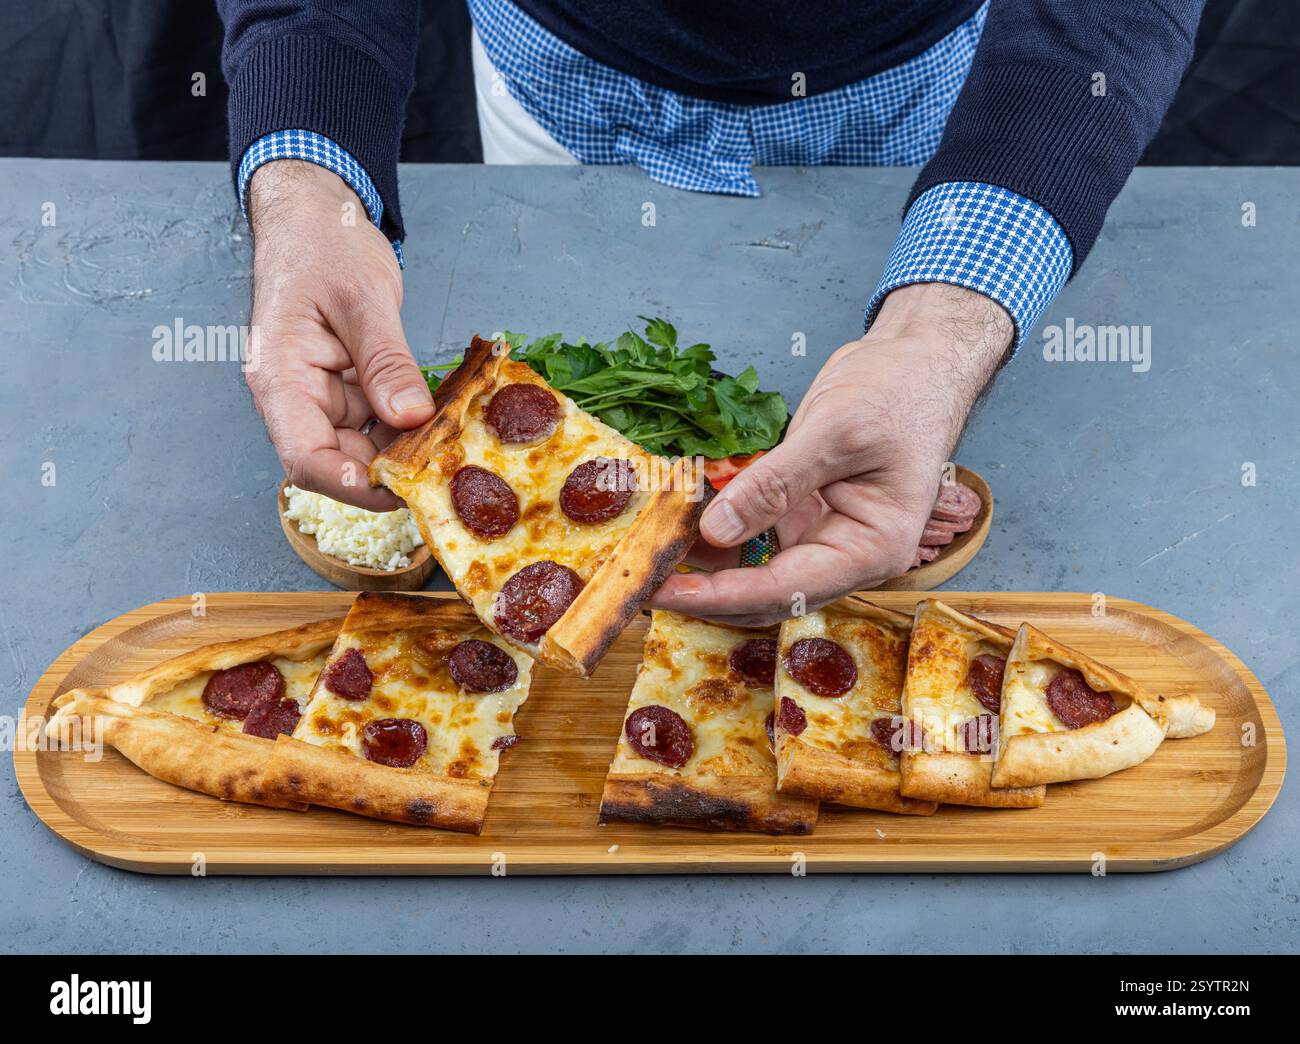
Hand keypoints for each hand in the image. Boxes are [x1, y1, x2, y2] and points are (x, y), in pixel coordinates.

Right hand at [244, 160, 433, 510]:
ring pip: (364, 444)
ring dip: (406, 449)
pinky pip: (379, 420)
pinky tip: (444, 420)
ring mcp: (322, 394)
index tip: (402, 490)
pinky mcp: (348, 387)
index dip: (351, 485)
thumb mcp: (364, 298)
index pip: (306, 458)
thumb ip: (386, 360)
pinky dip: (409, 424)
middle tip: (448, 468)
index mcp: (280, 377)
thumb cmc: (324, 244)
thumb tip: (410, 417)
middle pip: (339, 460)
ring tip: (454, 444)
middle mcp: (296, 396)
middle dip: (391, 471)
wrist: (315, 214)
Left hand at [651, 283, 1012, 625]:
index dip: (720, 596)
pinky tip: (677, 518)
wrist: (917, 360)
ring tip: (649, 551)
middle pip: (766, 592)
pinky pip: (752, 532)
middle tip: (641, 578)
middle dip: (704, 590)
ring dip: (704, 563)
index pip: (785, 589)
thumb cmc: (897, 392)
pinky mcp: (801, 510)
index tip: (665, 591)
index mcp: (872, 548)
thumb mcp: (834, 433)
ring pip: (754, 567)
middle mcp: (846, 553)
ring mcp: (822, 533)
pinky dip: (716, 528)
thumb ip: (775, 484)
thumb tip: (716, 531)